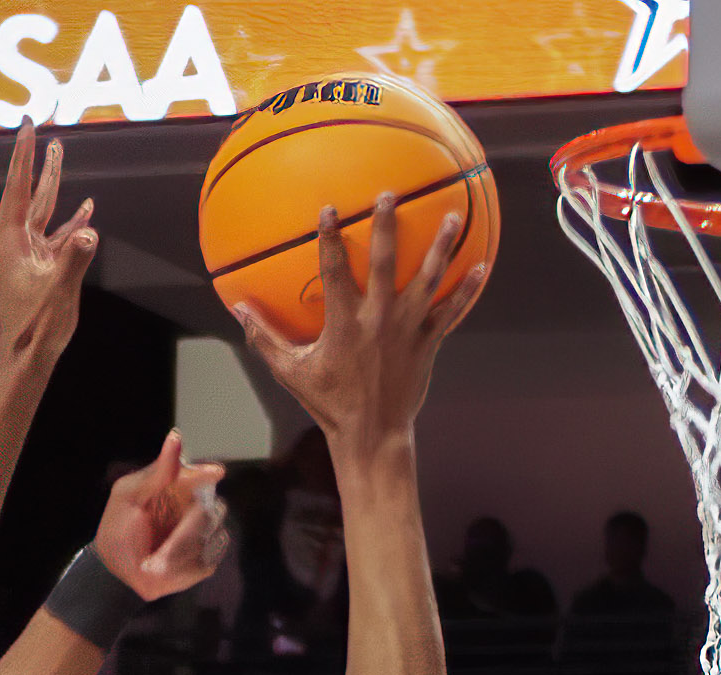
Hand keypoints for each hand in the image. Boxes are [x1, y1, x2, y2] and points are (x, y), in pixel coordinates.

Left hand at [0, 122, 98, 362]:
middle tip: (45, 134)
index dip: (24, 155)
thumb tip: (88, 231)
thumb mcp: (58, 291)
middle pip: (28, 193)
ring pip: (42, 210)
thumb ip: (74, 258)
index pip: (18, 188)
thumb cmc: (36, 327)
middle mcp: (14, 242)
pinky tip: (85, 207)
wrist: (28, 356)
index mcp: (9, 241)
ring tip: (59, 155)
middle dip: (38, 163)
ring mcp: (26, 254)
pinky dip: (70, 220)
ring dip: (54, 185)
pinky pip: (56, 234)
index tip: (27, 127)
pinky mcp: (40, 266)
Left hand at [93, 432, 227, 601]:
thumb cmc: (118, 527)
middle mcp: (196, 507)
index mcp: (179, 488)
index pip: (202, 477)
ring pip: (212, 538)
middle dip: (186, 533)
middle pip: (212, 511)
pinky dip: (184, 569)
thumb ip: (157, 471)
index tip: (214, 473)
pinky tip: (163, 570)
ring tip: (152, 564)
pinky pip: (207, 561)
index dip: (206, 475)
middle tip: (163, 552)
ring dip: (180, 554)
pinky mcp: (205, 559)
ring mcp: (204, 534)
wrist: (115, 568)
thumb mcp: (129, 496)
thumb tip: (175, 436)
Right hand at [232, 194, 483, 447]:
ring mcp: (407, 329)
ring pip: (428, 279)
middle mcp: (377, 319)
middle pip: (384, 262)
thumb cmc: (329, 402)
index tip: (330, 209)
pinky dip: (468, 289)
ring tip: (452, 218)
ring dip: (440, 247)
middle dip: (387, 226)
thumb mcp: (290, 371)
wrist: (372, 433)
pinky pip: (452, 311)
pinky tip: (482, 265)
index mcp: (343, 323)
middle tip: (390, 196)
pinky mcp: (428, 343)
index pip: (333, 270)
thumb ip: (265, 337)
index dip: (330, 237)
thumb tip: (238, 309)